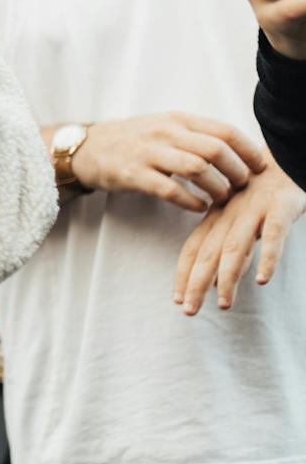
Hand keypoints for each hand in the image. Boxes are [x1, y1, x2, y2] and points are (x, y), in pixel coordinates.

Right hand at [69, 113, 265, 210]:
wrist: (86, 148)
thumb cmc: (133, 140)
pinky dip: (191, 202)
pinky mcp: (133, 175)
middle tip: (242, 186)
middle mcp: (165, 132)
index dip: (248, 151)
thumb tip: (238, 150)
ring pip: (197, 169)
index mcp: (178, 119)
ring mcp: (148, 153)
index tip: (259, 167)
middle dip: (237, 171)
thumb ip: (196, 134)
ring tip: (223, 198)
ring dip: (217, 188)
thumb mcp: (165, 126)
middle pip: (216, 150)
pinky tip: (199, 207)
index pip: (225, 131)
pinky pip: (171, 190)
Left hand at [174, 163, 303, 312]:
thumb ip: (230, 240)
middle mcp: (231, 215)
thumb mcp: (242, 211)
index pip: (195, 248)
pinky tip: (261, 279)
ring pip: (235, 247)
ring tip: (223, 303)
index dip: (185, 273)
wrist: (287, 152)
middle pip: (209, 253)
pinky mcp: (280, 207)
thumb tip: (218, 276)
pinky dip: (267, 257)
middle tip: (188, 310)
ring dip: (227, 277)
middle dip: (197, 283)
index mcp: (219, 215)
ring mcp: (255, 211)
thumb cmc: (265, 186)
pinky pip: (273, 234)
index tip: (176, 298)